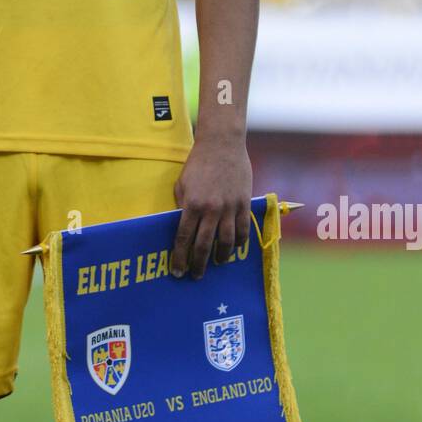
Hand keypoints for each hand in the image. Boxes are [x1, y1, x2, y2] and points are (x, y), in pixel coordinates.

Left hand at [170, 138, 251, 278]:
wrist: (222, 145)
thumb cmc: (198, 164)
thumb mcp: (182, 185)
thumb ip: (182, 207)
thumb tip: (182, 228)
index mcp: (192, 204)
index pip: (183, 239)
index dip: (180, 258)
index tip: (177, 271)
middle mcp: (211, 209)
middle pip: (204, 245)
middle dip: (198, 264)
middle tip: (195, 276)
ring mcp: (229, 207)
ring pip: (226, 242)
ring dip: (220, 257)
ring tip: (216, 263)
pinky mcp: (244, 203)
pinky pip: (243, 230)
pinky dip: (239, 242)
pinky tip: (234, 248)